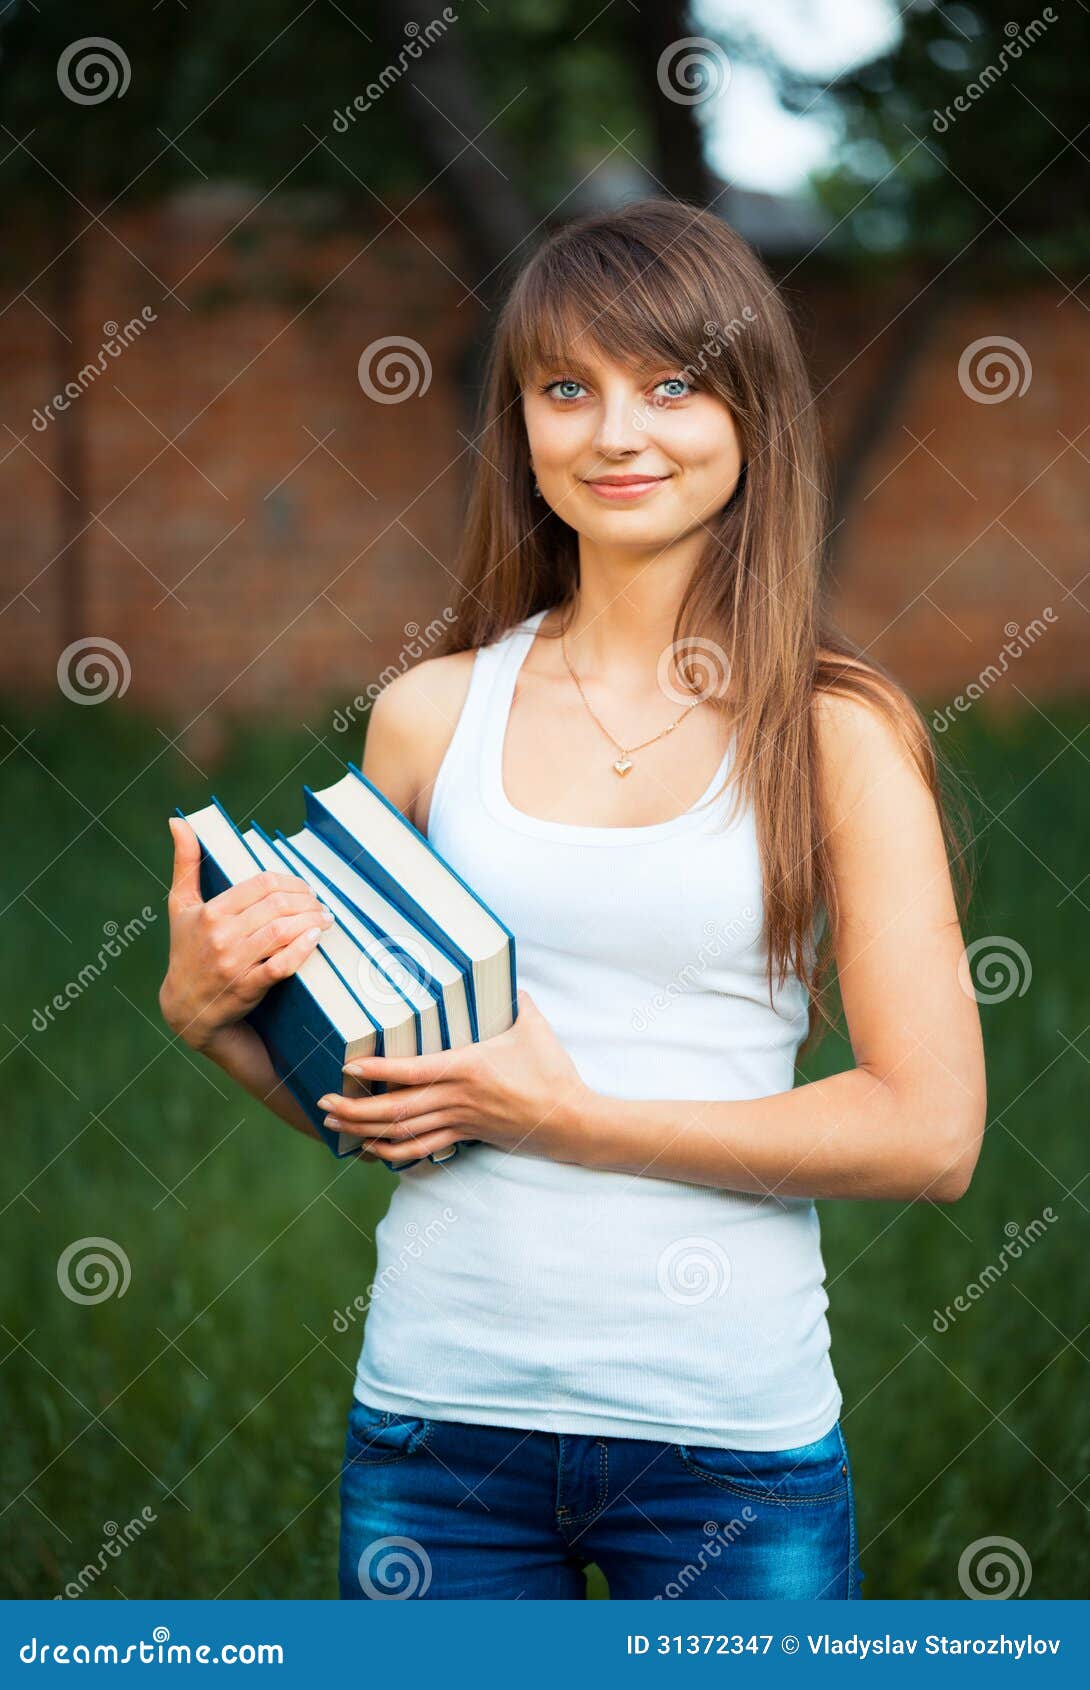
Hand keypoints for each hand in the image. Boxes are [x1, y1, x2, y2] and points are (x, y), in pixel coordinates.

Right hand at [158, 816, 334, 1051]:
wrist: (186, 1008)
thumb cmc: (186, 949)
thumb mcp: (181, 906)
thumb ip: (186, 863)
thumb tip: (177, 821)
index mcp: (210, 912)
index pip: (261, 884)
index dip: (290, 881)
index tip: (304, 888)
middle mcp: (220, 935)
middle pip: (277, 905)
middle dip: (307, 901)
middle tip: (320, 904)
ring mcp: (234, 963)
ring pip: (282, 931)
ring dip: (312, 921)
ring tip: (325, 919)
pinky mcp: (247, 987)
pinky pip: (281, 965)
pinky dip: (302, 949)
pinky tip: (315, 938)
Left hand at [316, 989, 592, 1165]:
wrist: (569, 1120)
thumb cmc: (552, 1071)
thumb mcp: (534, 1028)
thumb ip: (515, 1001)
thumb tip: (505, 976)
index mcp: (468, 1068)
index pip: (413, 1071)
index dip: (378, 1071)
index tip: (348, 1066)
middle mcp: (458, 1098)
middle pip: (396, 1109)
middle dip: (356, 1108)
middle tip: (324, 1101)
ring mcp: (460, 1121)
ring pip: (403, 1132)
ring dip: (365, 1130)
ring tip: (335, 1122)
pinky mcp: (466, 1136)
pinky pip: (422, 1150)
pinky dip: (392, 1152)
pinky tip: (370, 1149)